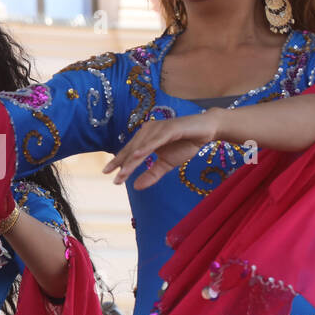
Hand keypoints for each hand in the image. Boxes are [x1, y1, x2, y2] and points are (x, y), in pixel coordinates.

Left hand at [102, 112, 220, 188]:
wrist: (207, 130)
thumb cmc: (185, 144)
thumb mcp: (167, 164)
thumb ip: (152, 174)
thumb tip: (136, 187)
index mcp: (145, 137)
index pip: (129, 151)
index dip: (119, 162)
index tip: (107, 174)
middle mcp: (148, 130)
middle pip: (133, 150)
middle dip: (123, 165)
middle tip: (114, 179)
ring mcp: (158, 128)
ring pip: (142, 146)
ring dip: (132, 159)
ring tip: (123, 172)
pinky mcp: (170, 128)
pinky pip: (156, 139)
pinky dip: (147, 146)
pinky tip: (138, 155)